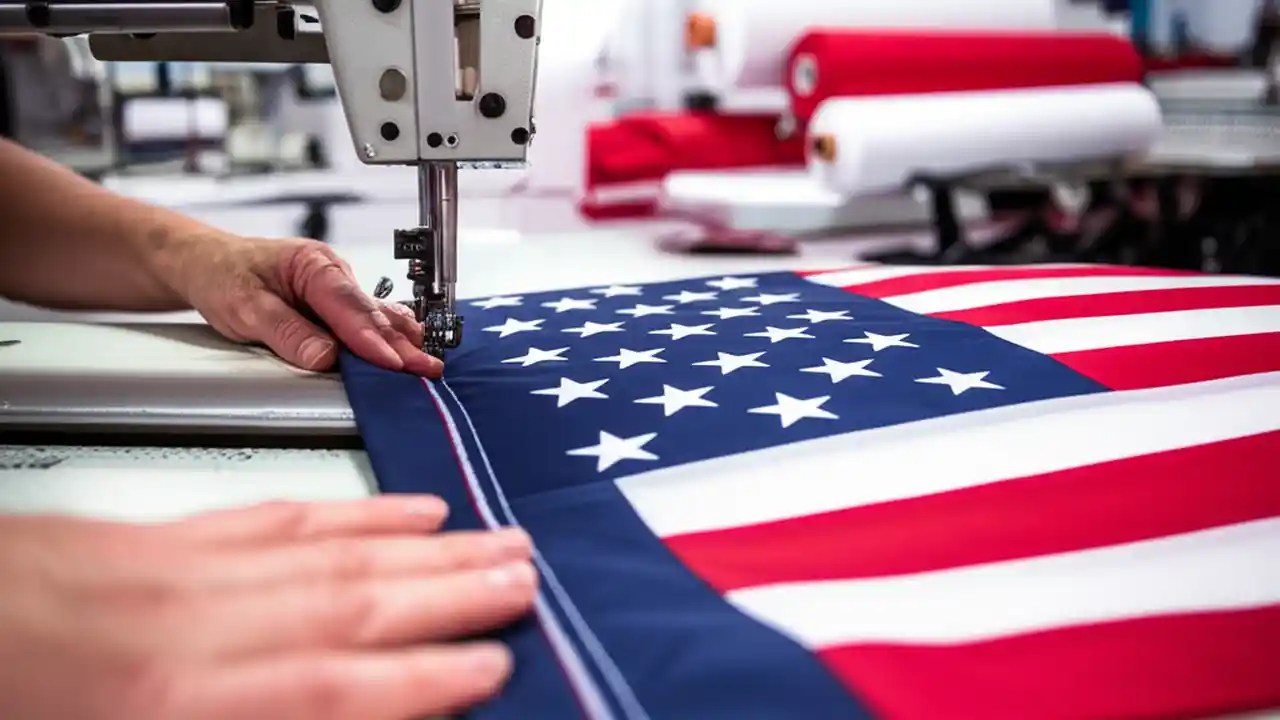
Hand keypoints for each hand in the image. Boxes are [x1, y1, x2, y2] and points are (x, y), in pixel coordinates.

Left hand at [0, 497, 537, 719]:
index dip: (421, 679)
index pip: (325, 687)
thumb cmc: (18, 695)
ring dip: (422, 550)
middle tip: (525, 580)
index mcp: (167, 704)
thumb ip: (247, 718)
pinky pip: (277, 514)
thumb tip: (338, 710)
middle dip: (449, 594)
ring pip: (326, 552)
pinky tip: (404, 513)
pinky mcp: (164, 537)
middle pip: (345, 605)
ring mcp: (177, 573)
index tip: (490, 666)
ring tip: (493, 542)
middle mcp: (184, 629)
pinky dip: (354, 512)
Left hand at [179, 235, 441, 376]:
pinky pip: (369, 320)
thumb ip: (286, 331)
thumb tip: (323, 356)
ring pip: (377, 317)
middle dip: (401, 344)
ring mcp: (338, 289)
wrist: (206, 262)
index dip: (371, 338)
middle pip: (372, 314)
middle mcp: (333, 273)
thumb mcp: (243, 305)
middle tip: (426, 369)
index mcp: (314, 264)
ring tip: (429, 365)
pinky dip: (390, 337)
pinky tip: (409, 349)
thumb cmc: (223, 274)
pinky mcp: (336, 305)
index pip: (349, 307)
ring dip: (402, 341)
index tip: (391, 362)